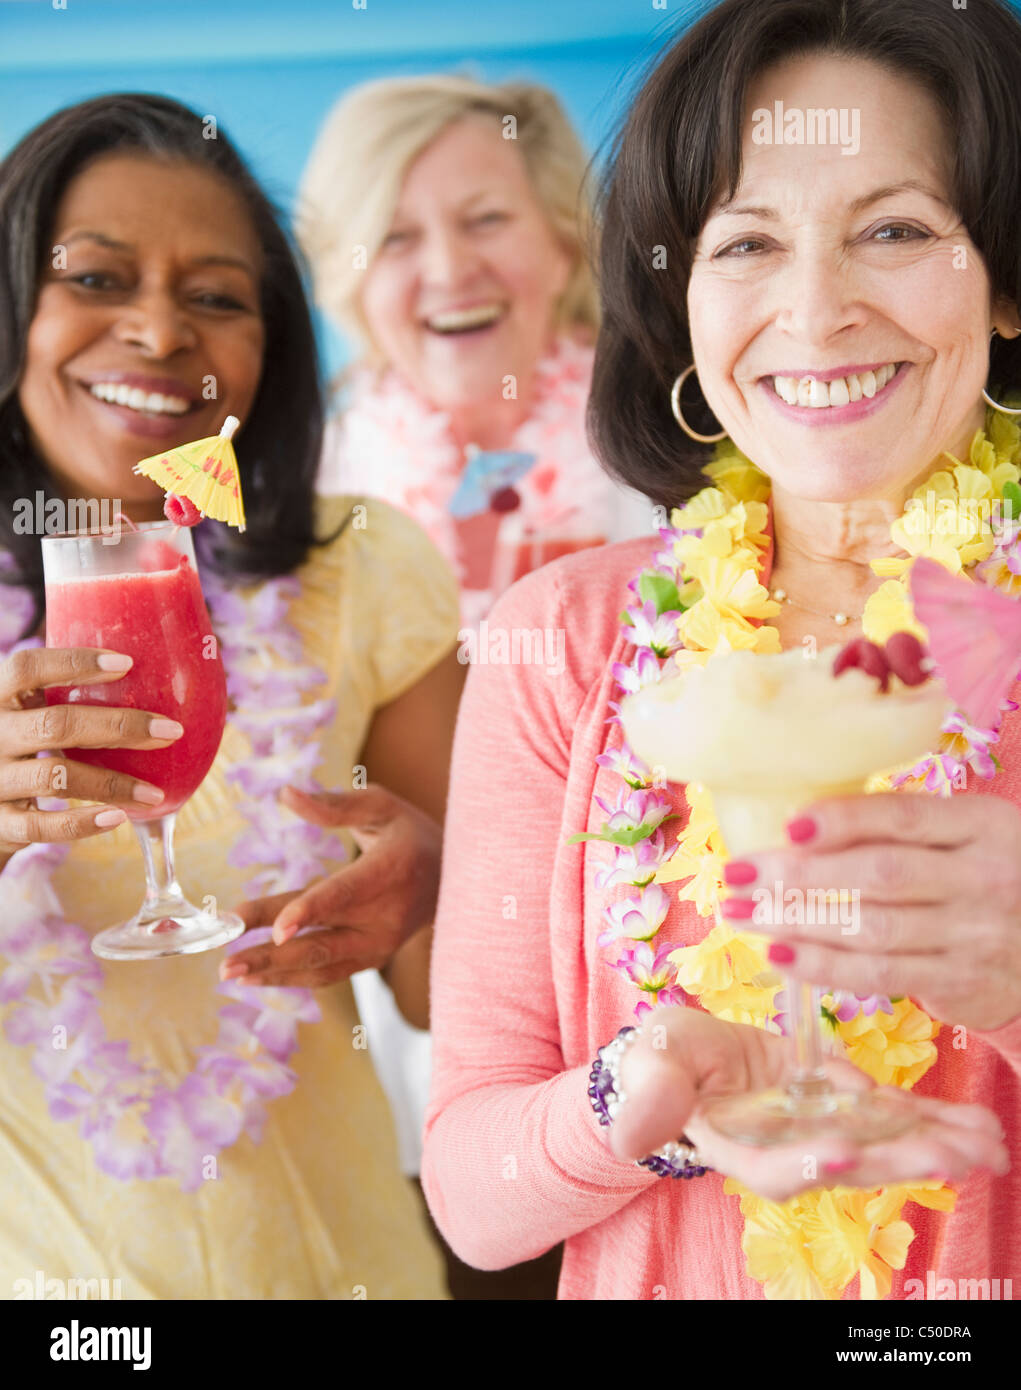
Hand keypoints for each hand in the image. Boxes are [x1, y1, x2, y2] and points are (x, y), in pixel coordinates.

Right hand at [0, 646, 178, 859]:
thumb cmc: (17, 746)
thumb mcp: (25, 714)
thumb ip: (60, 698)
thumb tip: (142, 675)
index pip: (28, 668)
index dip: (74, 662)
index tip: (127, 664)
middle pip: (56, 724)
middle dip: (120, 727)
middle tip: (171, 731)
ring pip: (55, 777)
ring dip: (111, 784)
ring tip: (154, 793)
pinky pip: (40, 826)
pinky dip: (82, 824)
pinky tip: (118, 818)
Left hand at [224, 783, 440, 987]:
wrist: (453, 878)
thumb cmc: (409, 832)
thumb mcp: (381, 806)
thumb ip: (334, 805)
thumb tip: (286, 794)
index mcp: (390, 871)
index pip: (345, 896)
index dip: (309, 912)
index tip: (276, 930)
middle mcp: (387, 917)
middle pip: (322, 941)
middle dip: (271, 954)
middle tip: (226, 962)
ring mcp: (380, 945)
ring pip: (322, 966)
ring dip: (274, 973)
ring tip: (232, 973)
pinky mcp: (371, 960)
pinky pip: (328, 973)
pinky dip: (291, 977)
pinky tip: (257, 976)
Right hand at [611, 1007, 1007, 1203]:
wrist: (688, 1058)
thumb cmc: (660, 1061)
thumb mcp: (649, 1065)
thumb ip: (649, 1096)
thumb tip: (632, 1133)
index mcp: (738, 1147)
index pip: (774, 1168)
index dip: (807, 1163)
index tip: (843, 1151)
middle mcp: (790, 1151)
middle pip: (849, 1166)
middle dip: (899, 1162)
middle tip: (949, 1157)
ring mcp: (822, 1131)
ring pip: (883, 1146)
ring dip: (934, 1147)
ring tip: (985, 1146)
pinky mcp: (845, 1106)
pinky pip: (895, 1117)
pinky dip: (937, 1120)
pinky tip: (980, 1124)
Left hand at [719, 793, 1020, 1032]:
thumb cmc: (976, 878)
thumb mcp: (962, 836)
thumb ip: (901, 826)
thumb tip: (796, 819)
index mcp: (983, 824)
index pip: (903, 816)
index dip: (841, 820)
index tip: (785, 824)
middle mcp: (984, 876)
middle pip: (878, 873)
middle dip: (797, 874)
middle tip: (736, 873)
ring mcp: (973, 933)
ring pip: (870, 928)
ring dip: (795, 922)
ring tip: (741, 914)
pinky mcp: (958, 980)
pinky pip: (878, 974)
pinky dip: (822, 966)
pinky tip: (779, 956)